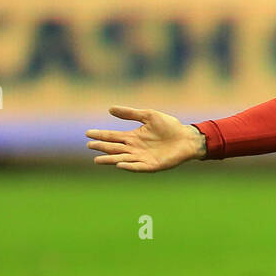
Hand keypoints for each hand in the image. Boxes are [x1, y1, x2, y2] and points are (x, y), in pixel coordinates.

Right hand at [85, 106, 204, 171]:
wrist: (187, 137)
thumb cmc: (170, 126)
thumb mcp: (149, 116)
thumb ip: (130, 114)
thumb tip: (110, 109)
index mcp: (133, 137)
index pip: (113, 136)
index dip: (101, 135)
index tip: (88, 133)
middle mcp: (135, 148)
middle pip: (114, 148)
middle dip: (102, 147)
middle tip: (89, 145)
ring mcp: (142, 158)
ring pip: (122, 159)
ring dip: (110, 159)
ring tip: (97, 160)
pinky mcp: (151, 165)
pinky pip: (137, 166)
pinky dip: (128, 166)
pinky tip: (119, 164)